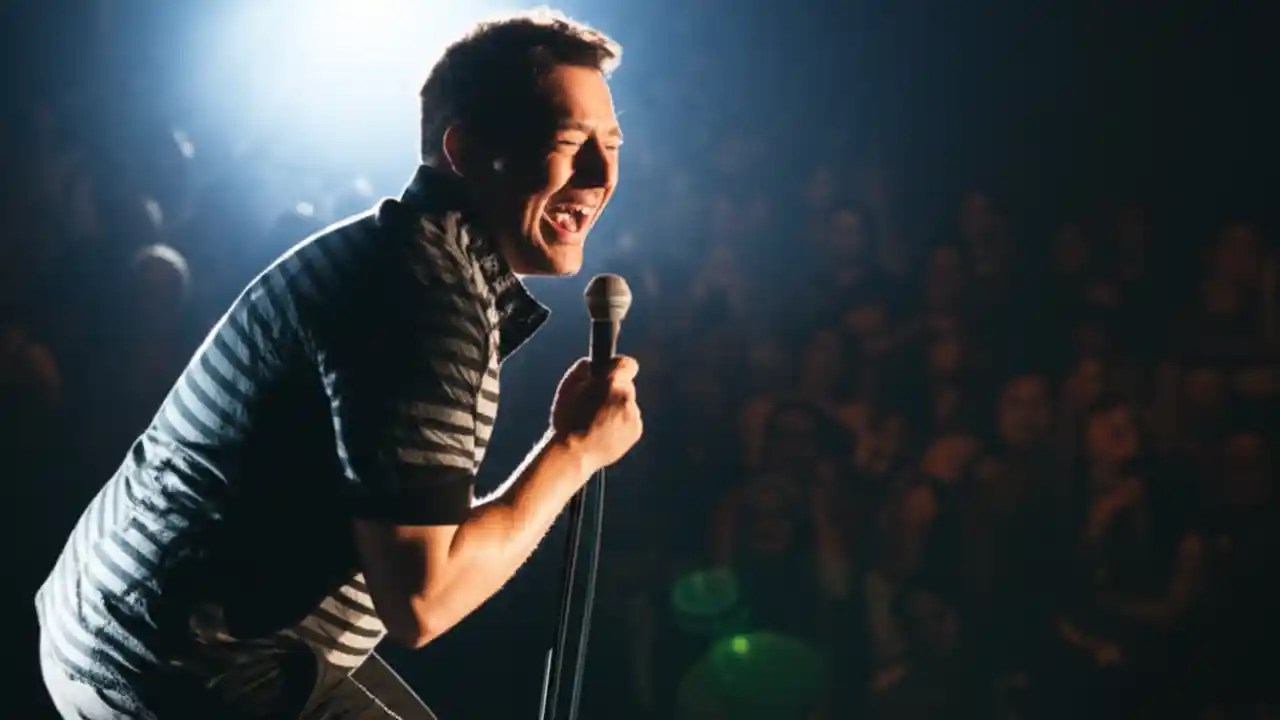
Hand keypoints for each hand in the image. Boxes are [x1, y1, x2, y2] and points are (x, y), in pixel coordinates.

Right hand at [551, 356, 642, 470]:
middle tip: (595, 404)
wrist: (573, 453)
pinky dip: (620, 425)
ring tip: (596, 423)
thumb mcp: (567, 386)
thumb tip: (592, 364)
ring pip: (627, 405)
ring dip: (616, 409)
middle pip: (626, 386)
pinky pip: (630, 421)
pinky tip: (604, 433)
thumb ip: (583, 368)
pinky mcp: (636, 431)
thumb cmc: (567, 419)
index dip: (618, 368)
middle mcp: (627, 396)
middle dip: (613, 391)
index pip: (628, 364)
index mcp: (611, 382)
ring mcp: (633, 415)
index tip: (611, 374)